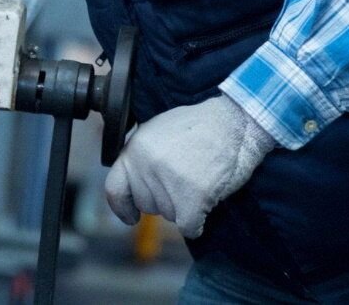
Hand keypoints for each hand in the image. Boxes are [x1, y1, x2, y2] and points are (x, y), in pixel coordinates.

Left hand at [104, 94, 275, 237]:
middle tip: (185, 178)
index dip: (122, 207)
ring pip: (169, 216)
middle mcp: (146, 166)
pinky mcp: (191, 198)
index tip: (130, 217)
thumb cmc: (200, 126)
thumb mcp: (157, 131)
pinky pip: (188, 227)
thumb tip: (133, 182)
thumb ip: (141, 157)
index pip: (114, 189)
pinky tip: (207, 202)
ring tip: (199, 178)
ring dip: (184, 207)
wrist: (234, 122)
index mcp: (135, 148)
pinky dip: (198, 223)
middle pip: (147, 205)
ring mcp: (168, 182)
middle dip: (165, 199)